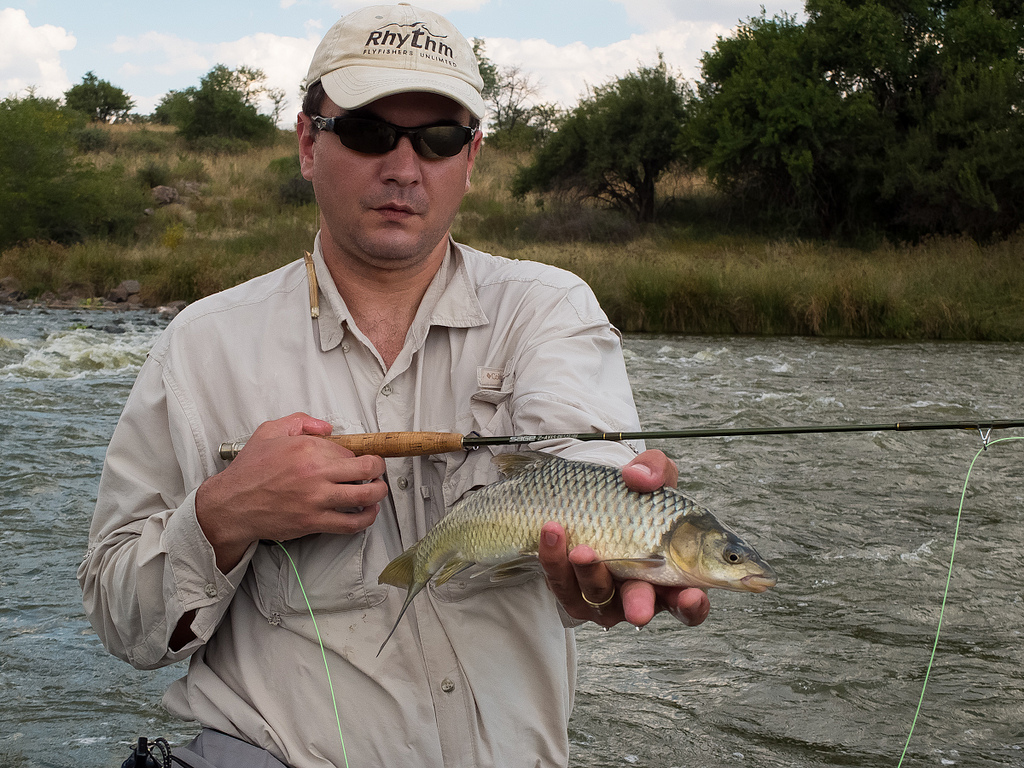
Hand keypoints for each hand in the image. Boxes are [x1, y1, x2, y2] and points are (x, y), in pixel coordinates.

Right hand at [196, 413, 388, 572]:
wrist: (231, 505)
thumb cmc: (250, 470)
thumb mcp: (270, 431)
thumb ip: (301, 421)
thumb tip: (327, 428)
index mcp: (308, 448)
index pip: (348, 449)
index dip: (354, 453)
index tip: (353, 458)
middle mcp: (316, 473)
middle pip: (368, 469)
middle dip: (378, 468)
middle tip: (376, 470)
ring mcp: (317, 499)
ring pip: (366, 495)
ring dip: (378, 492)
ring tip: (377, 490)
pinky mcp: (314, 522)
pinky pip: (351, 523)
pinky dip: (366, 518)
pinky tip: (368, 512)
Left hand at [538, 449, 710, 627]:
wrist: (588, 498)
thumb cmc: (632, 496)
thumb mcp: (652, 475)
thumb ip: (656, 469)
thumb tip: (638, 477)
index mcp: (671, 573)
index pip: (688, 602)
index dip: (693, 605)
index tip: (691, 596)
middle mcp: (639, 590)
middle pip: (641, 607)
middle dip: (639, 606)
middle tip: (638, 609)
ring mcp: (605, 595)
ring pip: (597, 595)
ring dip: (590, 574)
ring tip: (581, 550)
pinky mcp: (571, 591)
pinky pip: (562, 583)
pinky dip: (555, 560)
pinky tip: (551, 533)